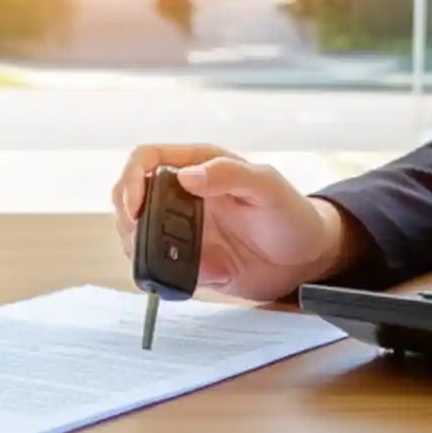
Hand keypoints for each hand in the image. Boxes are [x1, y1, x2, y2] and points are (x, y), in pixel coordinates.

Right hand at [112, 144, 355, 300]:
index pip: (147, 159)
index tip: (136, 206)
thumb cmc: (293, 214)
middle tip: (136, 234)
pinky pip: (156, 262)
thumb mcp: (268, 187)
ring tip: (150, 255)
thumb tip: (186, 176)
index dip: (132, 178)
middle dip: (124, 213)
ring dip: (133, 242)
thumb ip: (230, 175)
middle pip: (130, 193)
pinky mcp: (188, 258)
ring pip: (136, 229)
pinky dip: (152, 268)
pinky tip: (168, 274)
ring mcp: (183, 227)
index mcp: (200, 165)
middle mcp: (184, 194)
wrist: (307, 259)